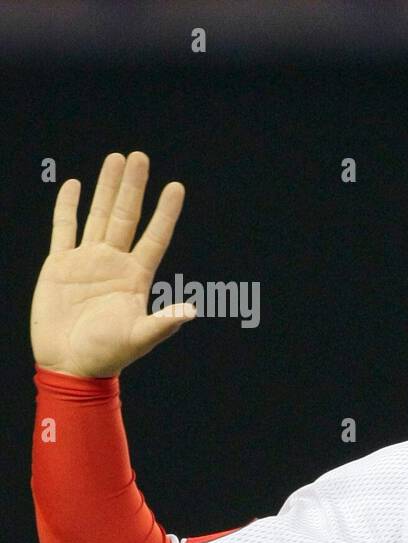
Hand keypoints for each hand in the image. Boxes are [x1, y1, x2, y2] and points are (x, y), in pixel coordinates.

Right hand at [30, 151, 193, 378]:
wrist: (69, 365)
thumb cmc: (107, 355)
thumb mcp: (138, 338)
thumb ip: (162, 324)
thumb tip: (192, 310)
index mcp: (136, 276)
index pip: (155, 236)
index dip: (165, 212)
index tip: (176, 187)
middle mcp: (114, 263)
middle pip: (125, 215)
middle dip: (133, 186)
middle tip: (139, 156)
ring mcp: (87, 262)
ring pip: (96, 215)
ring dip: (105, 187)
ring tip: (115, 159)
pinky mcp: (60, 265)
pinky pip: (64, 229)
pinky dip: (67, 207)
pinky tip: (74, 184)